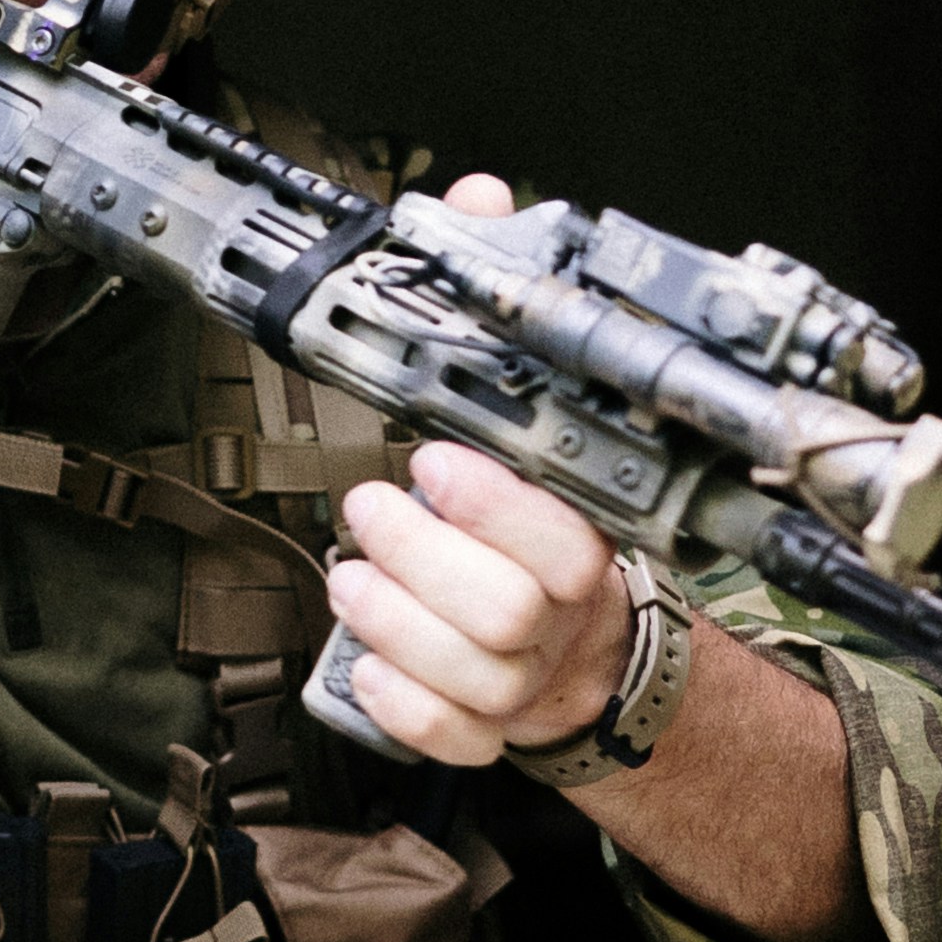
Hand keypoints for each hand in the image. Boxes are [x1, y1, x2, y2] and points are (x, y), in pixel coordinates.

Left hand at [322, 168, 640, 769]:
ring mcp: (528, 682)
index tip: (433, 460)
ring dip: (391, 619)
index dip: (492, 502)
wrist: (586, 645)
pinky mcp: (487, 730)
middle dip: (417, 555)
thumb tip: (478, 201)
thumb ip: (502, 312)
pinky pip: (448, 739)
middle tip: (370, 509)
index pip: (561, 534)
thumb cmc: (542, 520)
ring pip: (466, 674)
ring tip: (351, 573)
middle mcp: (565, 618)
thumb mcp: (537, 415)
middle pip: (504, 609)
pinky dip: (401, 704)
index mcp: (591, 538)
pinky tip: (368, 663)